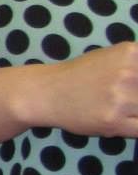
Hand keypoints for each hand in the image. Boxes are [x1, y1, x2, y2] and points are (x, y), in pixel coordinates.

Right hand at [20, 42, 137, 135]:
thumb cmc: (84, 73)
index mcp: (132, 53)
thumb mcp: (118, 56)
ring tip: (125, 108)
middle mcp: (128, 73)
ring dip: (137, 111)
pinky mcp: (113, 122)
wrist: (46, 92)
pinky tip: (129, 121)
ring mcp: (121, 99)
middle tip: (130, 99)